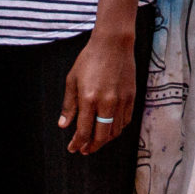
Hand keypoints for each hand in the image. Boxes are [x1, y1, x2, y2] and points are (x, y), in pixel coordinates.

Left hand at [59, 31, 134, 154]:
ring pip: (115, 131)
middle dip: (91, 147)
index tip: (72, 148)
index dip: (77, 143)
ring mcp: (121, 101)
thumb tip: (63, 125)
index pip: (83, 131)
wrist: (113, 43)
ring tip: (96, 140)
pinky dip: (117, 129)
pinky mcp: (131, 97)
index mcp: (89, 99)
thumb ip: (68, 105)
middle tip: (84, 150)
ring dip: (105, 140)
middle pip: (101, 137)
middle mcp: (106, 103)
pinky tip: (110, 128)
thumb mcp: (72, 80)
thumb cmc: (90, 59)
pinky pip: (126, 120)